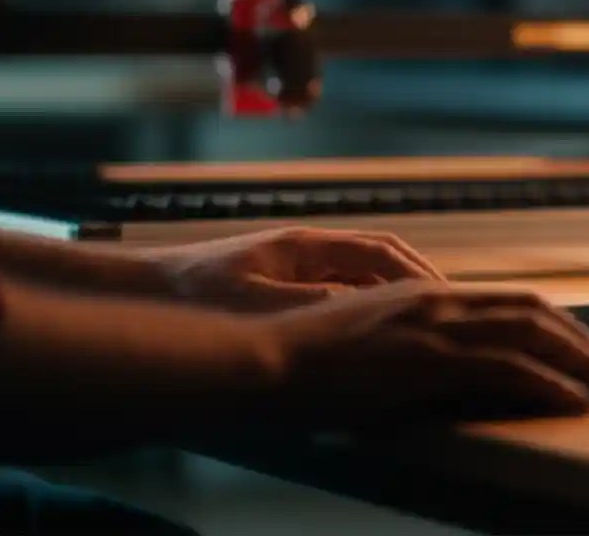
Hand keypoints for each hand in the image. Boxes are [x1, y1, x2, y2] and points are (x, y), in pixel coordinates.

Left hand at [147, 227, 445, 311]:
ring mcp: (290, 267)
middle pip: (376, 260)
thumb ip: (316, 305)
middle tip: (449, 316)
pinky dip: (360, 311)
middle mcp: (303, 250)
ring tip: (419, 331)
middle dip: (415, 285)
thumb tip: (371, 309)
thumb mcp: (258, 306)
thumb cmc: (191, 297)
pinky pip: (334, 295)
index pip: (380, 251)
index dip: (419, 274)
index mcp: (303, 246)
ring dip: (389, 299)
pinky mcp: (275, 286)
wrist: (139, 292)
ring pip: (357, 278)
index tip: (448, 299)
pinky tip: (367, 342)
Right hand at [257, 279, 588, 422]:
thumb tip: (447, 372)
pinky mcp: (428, 357)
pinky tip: (571, 401)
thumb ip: (410, 348)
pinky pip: (508, 367)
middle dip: (575, 336)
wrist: (262, 360)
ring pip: (529, 332)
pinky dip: (549, 383)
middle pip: (529, 309)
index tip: (575, 343)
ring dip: (574, 358)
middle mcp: (435, 300)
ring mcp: (433, 326)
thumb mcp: (367, 344)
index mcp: (422, 295)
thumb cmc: (302, 360)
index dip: (550, 321)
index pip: (506, 300)